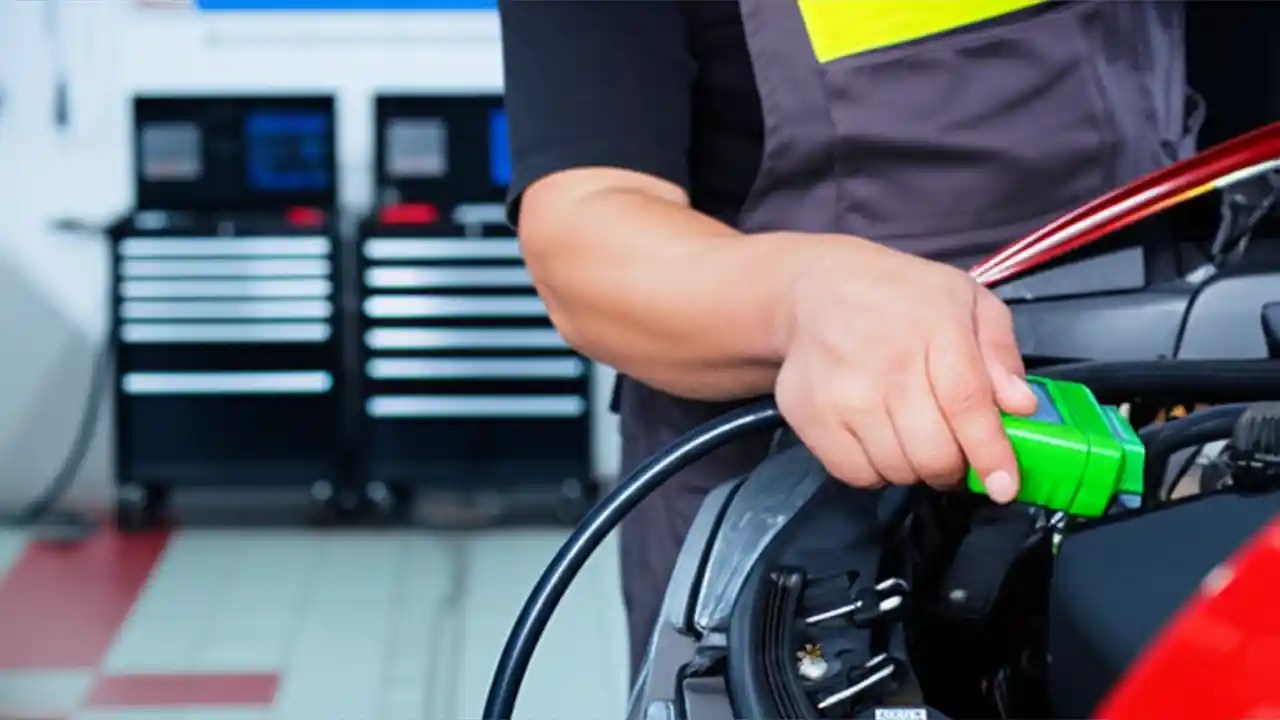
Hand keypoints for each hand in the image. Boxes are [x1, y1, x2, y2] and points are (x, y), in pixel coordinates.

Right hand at [773, 238, 1037, 501]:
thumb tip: (1022, 406)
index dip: (990, 453)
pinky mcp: (810, 416)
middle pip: (932, 452)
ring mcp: (843, 394)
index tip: (1003, 486)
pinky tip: (878, 442)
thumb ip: (1001, 352)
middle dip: (953, 467)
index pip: (967, 405)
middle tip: (952, 454)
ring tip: (911, 438)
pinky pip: (855, 474)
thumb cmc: (902, 297)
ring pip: (896, 470)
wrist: (817, 289)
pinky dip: (875, 471)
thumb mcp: (967, 302)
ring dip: (914, 468)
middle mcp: (887, 364)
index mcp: (936, 329)